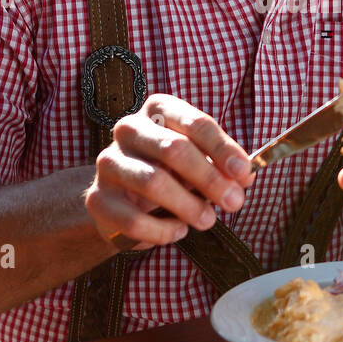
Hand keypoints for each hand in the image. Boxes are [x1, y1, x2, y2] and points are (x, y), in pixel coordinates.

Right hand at [85, 95, 255, 252]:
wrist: (121, 201)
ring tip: (207, 220)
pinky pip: (134, 219)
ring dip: (188, 206)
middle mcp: (129, 129)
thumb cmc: (168, 172)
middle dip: (210, 179)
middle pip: (174, 149)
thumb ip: (222, 166)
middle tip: (234, 203)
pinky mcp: (97, 199)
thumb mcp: (198, 162)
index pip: (195, 122)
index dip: (223, 149)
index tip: (243, 173)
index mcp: (158, 109)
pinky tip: (178, 231)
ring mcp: (109, 162)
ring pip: (153, 182)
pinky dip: (163, 230)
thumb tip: (245, 176)